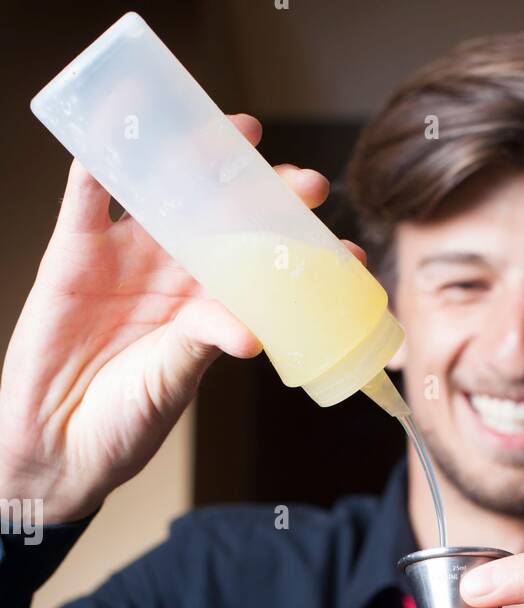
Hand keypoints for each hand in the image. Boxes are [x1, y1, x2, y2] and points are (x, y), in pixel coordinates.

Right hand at [0, 115, 366, 522]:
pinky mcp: (75, 251)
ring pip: (165, 189)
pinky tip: (126, 127)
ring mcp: (127, 256)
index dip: (300, 252)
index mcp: (209, 305)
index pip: (262, 265)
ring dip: (198, 156)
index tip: (343, 250)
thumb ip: (202, 343)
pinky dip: (102, 159)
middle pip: (224, 216)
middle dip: (267, 195)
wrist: (59, 443)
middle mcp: (174, 272)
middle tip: (309, 187)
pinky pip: (87, 194)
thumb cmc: (124, 420)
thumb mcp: (173, 382)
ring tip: (240, 134)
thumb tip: (249, 332)